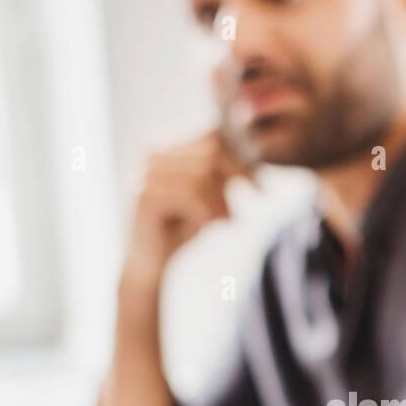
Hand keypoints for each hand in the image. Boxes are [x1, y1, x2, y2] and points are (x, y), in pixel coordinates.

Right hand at [122, 129, 249, 290]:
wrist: (151, 267)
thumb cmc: (180, 232)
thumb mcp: (208, 200)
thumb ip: (222, 177)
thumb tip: (254, 157)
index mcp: (169, 152)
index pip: (210, 139)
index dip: (240, 161)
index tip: (259, 188)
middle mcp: (155, 158)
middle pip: (209, 152)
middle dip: (235, 178)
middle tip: (243, 207)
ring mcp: (148, 175)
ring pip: (202, 175)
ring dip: (221, 202)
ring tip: (226, 222)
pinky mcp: (146, 197)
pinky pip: (190, 195)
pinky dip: (208, 212)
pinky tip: (209, 227)